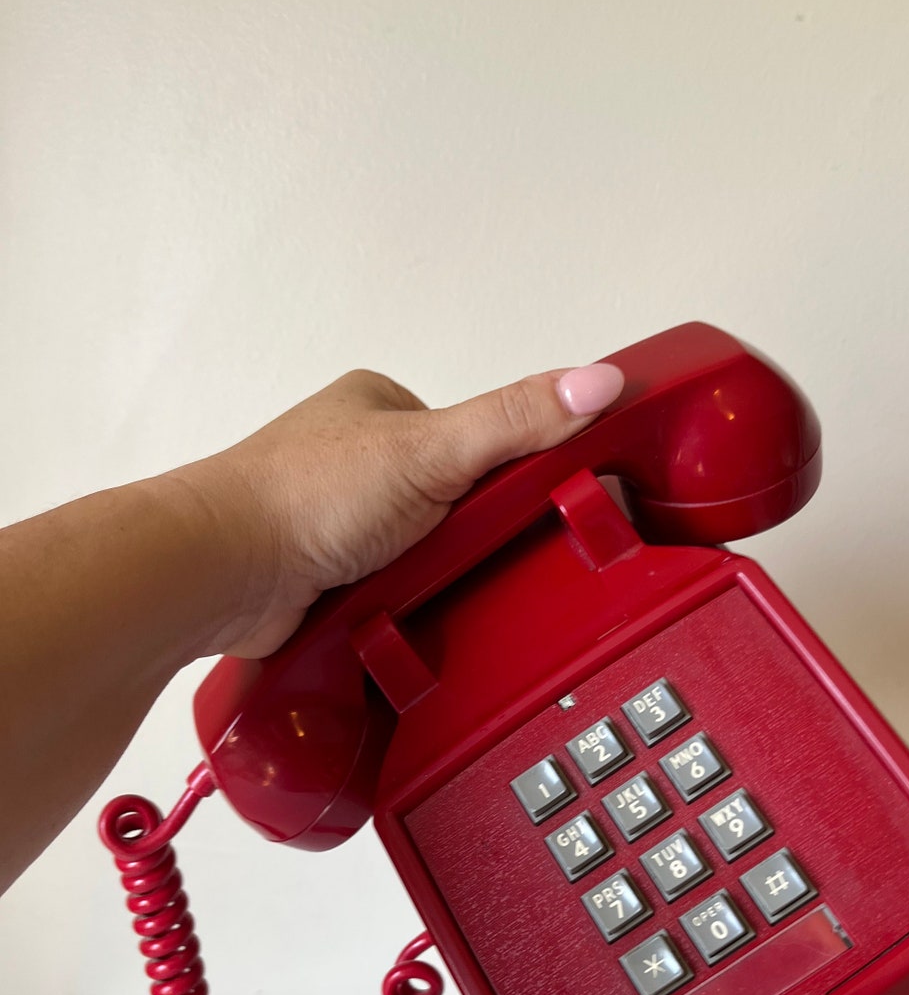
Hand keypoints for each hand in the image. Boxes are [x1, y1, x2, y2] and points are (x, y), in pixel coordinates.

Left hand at [173, 360, 624, 657]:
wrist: (224, 575)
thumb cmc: (301, 497)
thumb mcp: (431, 449)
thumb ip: (516, 420)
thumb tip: (598, 381)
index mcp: (384, 407)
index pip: (484, 435)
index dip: (514, 474)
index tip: (537, 502)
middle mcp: (363, 460)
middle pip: (460, 501)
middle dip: (471, 536)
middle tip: (474, 556)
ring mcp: (347, 520)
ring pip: (430, 554)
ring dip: (438, 577)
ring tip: (433, 589)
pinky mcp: (335, 578)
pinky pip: (398, 595)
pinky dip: (408, 609)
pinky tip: (409, 614)